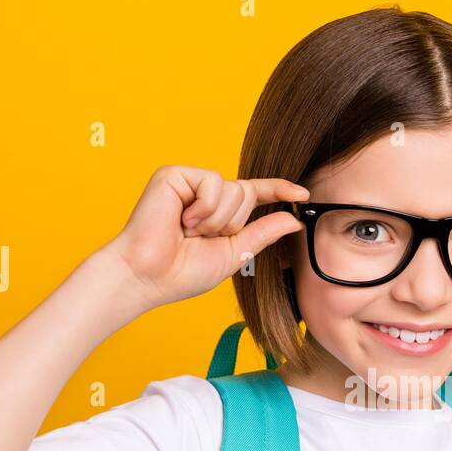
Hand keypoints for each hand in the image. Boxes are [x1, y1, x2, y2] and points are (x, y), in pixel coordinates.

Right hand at [105, 165, 308, 308]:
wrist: (149, 276)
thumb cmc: (182, 272)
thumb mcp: (234, 253)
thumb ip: (262, 234)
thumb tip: (292, 219)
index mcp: (218, 212)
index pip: (254, 195)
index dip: (278, 191)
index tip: (303, 194)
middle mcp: (204, 193)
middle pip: (246, 193)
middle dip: (233, 223)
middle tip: (202, 238)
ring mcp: (189, 182)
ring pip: (233, 188)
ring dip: (218, 220)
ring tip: (189, 232)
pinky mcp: (175, 174)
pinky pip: (213, 183)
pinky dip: (205, 208)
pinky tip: (182, 221)